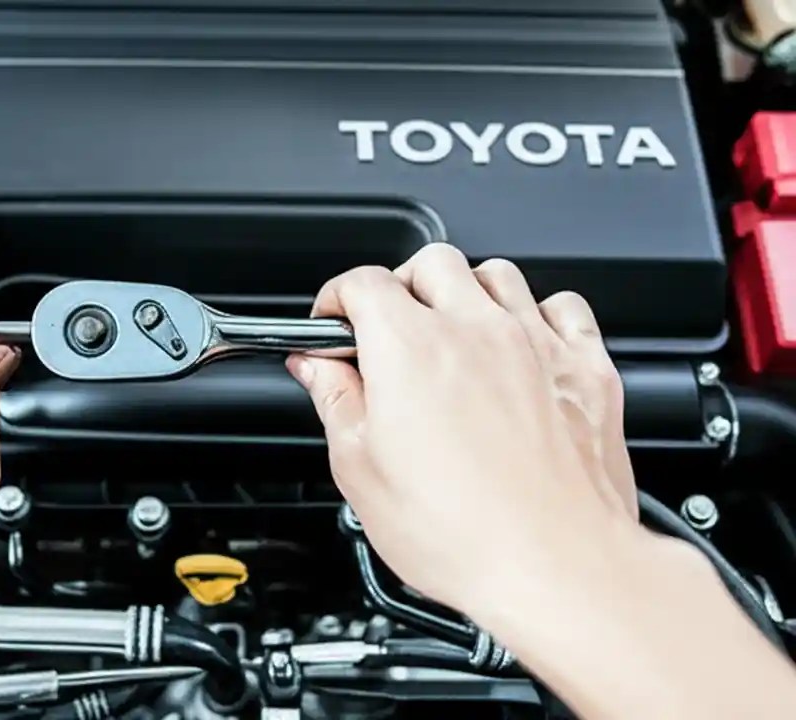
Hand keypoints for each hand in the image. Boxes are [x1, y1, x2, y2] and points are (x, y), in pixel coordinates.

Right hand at [286, 244, 638, 614]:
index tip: (334, 326)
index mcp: (409, 348)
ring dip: (466, 294)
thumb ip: (334, 401)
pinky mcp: (586, 367)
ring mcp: (537, 343)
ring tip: (452, 335)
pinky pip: (563, 306)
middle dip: (400, 287)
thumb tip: (317, 367)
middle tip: (387, 331)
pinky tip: (520, 343)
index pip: (363, 282)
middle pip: (431, 263)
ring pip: (497, 274)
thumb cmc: (464, 532)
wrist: (557, 566)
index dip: (337, 300)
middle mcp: (476, 330)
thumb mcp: (360, 470)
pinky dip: (536, 314)